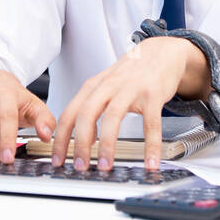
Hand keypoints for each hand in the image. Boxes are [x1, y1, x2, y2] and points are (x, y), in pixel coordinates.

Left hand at [52, 37, 196, 171]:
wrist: (161, 53)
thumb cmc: (131, 75)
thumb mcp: (105, 86)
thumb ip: (92, 108)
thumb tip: (82, 140)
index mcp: (93, 87)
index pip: (69, 114)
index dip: (60, 139)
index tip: (57, 160)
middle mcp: (108, 86)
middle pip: (86, 114)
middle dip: (80, 144)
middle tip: (80, 167)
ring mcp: (131, 89)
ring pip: (112, 118)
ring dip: (107, 145)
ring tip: (106, 166)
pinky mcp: (152, 95)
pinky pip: (150, 124)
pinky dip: (150, 145)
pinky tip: (150, 162)